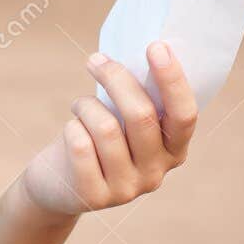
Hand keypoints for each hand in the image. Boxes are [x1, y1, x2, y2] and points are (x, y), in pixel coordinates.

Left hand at [20, 42, 196, 219]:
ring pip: (106, 128)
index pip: (185, 115)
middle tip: (95, 60)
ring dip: (86, 105)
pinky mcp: (94, 196)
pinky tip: (71, 130)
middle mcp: (156, 174)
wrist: (59, 184)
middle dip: (115, 78)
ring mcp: (126, 189)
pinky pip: (80, 144)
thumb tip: (141, 50)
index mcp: (174, 150)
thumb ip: (137, 96)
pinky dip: (72, 126)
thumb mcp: (122, 119)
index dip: (173, 80)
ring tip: (80, 106)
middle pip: (141, 116)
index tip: (156, 46)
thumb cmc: (96, 135)